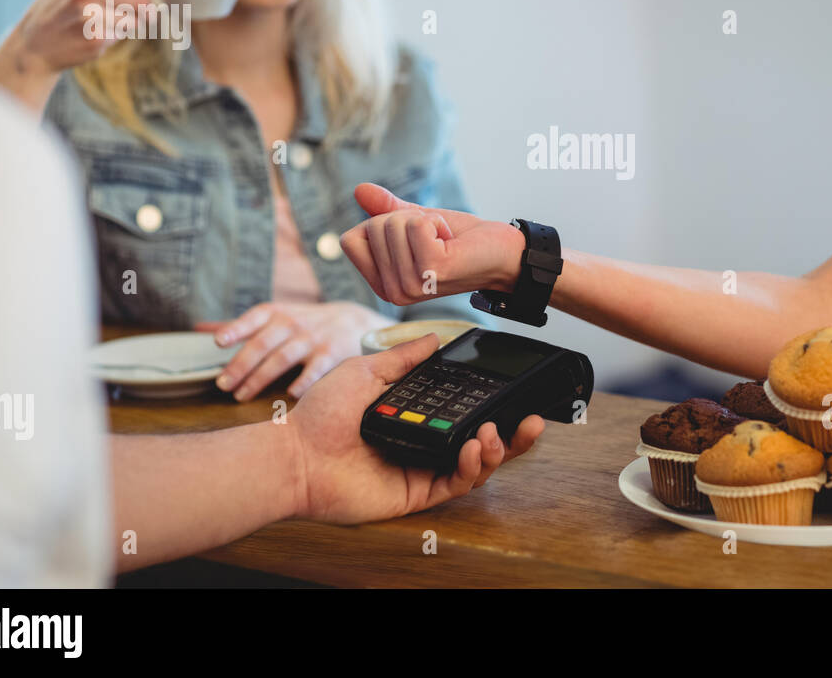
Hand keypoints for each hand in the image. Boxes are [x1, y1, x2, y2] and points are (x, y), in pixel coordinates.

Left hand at [198, 300, 392, 400]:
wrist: (355, 322)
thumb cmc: (305, 322)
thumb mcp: (277, 315)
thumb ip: (240, 325)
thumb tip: (198, 328)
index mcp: (278, 313)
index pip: (254, 318)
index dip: (236, 328)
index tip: (218, 342)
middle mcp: (294, 323)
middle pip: (263, 344)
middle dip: (240, 365)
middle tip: (222, 385)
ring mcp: (313, 339)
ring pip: (282, 359)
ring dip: (260, 378)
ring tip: (241, 396)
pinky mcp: (332, 354)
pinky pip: (315, 370)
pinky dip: (302, 382)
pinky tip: (289, 395)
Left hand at [287, 334, 546, 522]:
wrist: (296, 455)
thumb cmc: (322, 413)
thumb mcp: (366, 371)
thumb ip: (403, 359)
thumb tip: (434, 337)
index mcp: (415, 415)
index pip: (464, 411)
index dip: (493, 404)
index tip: (516, 392)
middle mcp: (424, 443)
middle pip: (481, 442)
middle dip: (513, 436)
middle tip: (535, 421)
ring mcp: (422, 469)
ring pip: (475, 466)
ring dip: (494, 450)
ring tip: (494, 432)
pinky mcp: (415, 494)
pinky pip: (454, 484)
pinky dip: (470, 467)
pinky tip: (473, 447)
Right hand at [340, 183, 525, 305]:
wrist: (502, 253)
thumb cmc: (461, 241)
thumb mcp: (415, 223)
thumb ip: (386, 210)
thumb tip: (359, 190)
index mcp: (381, 284)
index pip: (349, 240)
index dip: (379, 225)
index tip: (410, 237)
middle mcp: (392, 291)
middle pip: (373, 227)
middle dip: (406, 220)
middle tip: (433, 239)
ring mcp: (411, 284)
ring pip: (394, 223)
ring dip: (424, 221)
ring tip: (443, 241)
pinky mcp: (431, 270)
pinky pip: (417, 223)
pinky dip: (437, 221)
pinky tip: (450, 241)